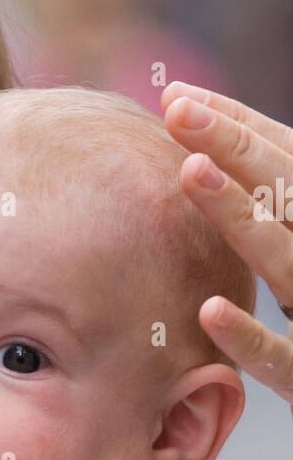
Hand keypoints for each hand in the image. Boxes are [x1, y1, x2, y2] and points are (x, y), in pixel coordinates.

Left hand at [163, 82, 292, 411]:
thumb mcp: (292, 253)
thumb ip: (266, 201)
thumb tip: (191, 127)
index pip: (288, 162)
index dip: (239, 128)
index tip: (177, 98)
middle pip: (290, 193)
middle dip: (236, 148)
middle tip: (178, 113)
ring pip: (286, 261)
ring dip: (240, 216)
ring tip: (189, 173)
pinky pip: (283, 360)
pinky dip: (248, 338)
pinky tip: (206, 310)